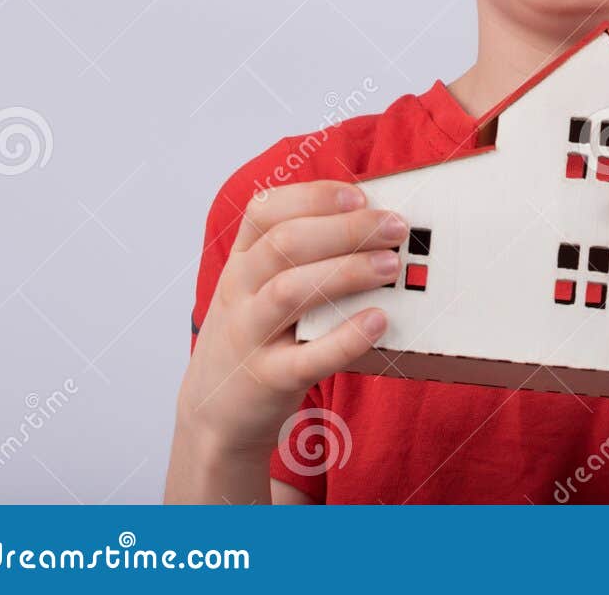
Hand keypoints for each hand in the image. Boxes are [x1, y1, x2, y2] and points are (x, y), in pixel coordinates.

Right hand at [174, 180, 404, 460]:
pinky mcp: (268, 380)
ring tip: (391, 266)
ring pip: (290, 291)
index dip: (312, 197)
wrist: (214, 413)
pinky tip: (378, 321)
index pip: (264, 211)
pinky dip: (345, 338)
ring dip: (346, 272)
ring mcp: (249, 336)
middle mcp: (238, 292)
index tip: (359, 195)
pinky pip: (306, 357)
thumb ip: (301, 256)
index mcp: (241, 261)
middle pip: (284, 244)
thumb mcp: (258, 288)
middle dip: (345, 229)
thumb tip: (376, 223)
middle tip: (394, 228)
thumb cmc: (257, 337)